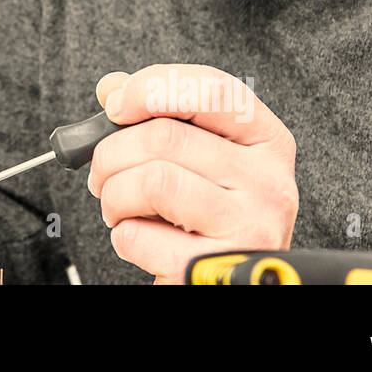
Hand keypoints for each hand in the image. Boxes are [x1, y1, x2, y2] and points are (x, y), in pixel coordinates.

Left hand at [86, 64, 298, 283]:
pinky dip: (123, 236)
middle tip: (102, 173)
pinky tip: (141, 239)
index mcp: (267, 142)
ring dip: (114, 194)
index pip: (213, 89)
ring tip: (118, 206)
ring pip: (153, 181)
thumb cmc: (207, 216)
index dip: (152, 88)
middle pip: (166, 136)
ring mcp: (251, 227)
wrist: (228, 284)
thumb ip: (158, 116)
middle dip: (111, 153)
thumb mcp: (197, 159)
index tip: (116, 107)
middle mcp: (269, 181)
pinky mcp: (217, 269)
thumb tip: (112, 87)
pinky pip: (141, 235)